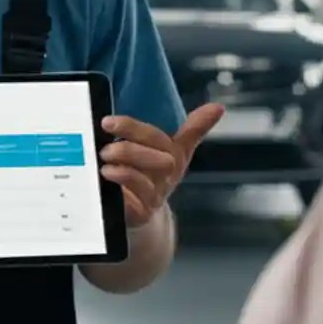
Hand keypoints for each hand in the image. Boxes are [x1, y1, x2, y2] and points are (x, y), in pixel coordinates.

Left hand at [99, 103, 225, 227]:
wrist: (143, 216)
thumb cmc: (155, 176)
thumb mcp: (172, 151)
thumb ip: (194, 128)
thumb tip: (219, 107)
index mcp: (173, 157)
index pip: (158, 138)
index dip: (134, 128)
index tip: (108, 122)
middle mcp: (166, 178)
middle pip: (159, 161)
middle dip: (130, 150)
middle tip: (105, 147)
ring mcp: (153, 198)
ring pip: (143, 183)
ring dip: (123, 171)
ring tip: (104, 163)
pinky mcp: (140, 216)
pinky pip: (132, 205)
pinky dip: (119, 191)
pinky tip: (105, 181)